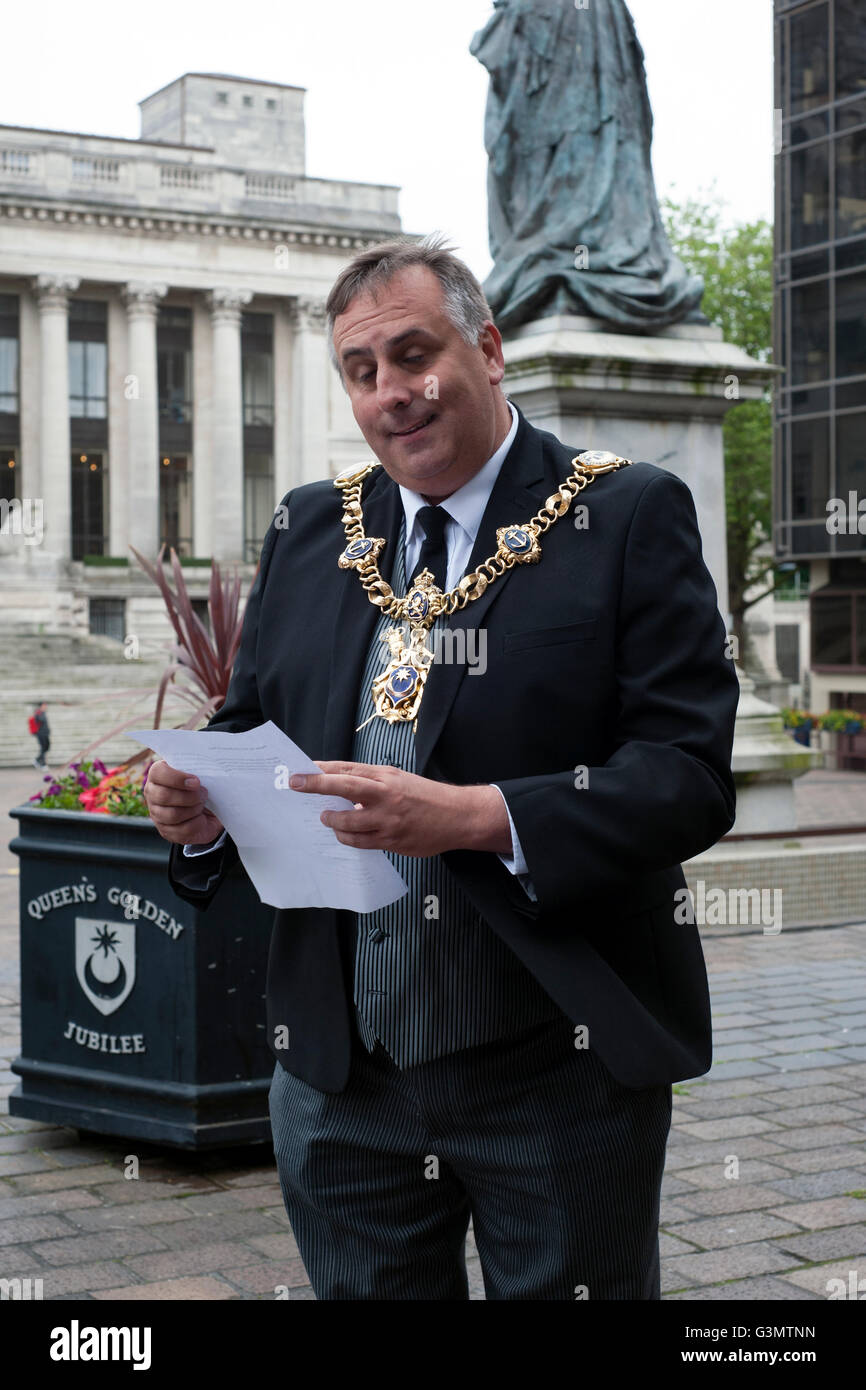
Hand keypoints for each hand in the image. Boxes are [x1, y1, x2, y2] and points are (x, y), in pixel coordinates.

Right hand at [143, 759, 225, 845]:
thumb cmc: (200, 787)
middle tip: (204, 794)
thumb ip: (196, 770)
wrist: (209, 810)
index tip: (196, 782)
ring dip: (194, 810)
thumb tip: (200, 775)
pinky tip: (201, 818)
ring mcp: (156, 813)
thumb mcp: (200, 775)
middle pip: (164, 796)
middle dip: (190, 796)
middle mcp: (152, 793)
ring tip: (202, 805)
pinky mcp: (165, 831)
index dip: (177, 778)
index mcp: (157, 774)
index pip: (158, 773)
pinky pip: (182, 829)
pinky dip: (197, 823)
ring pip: (173, 814)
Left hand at [290, 760, 510, 856]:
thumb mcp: (397, 778)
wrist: (457, 816)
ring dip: (332, 821)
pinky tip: (343, 833)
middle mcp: (386, 796)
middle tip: (296, 786)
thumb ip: (369, 780)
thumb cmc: (425, 795)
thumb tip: (336, 780)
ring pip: (348, 823)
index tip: (300, 771)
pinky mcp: (392, 841)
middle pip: (344, 787)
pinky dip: (348, 838)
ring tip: (327, 818)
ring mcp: (388, 821)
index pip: (347, 770)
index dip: (321, 770)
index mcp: (386, 777)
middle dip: (316, 786)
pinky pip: (361, 842)